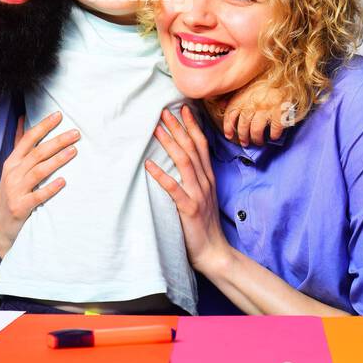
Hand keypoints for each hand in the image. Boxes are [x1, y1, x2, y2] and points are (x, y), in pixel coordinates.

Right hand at [0, 112, 79, 257]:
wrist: (0, 226)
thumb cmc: (10, 193)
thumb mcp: (11, 167)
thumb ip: (19, 144)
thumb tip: (22, 119)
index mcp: (12, 162)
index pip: (28, 139)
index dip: (43, 126)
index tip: (59, 116)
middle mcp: (12, 173)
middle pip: (37, 153)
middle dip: (57, 141)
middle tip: (75, 133)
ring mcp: (15, 190)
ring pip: (38, 171)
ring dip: (57, 160)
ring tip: (74, 151)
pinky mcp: (21, 207)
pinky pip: (38, 196)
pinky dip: (50, 188)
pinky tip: (63, 182)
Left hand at [145, 105, 229, 272]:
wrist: (214, 252)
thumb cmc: (203, 225)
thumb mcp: (203, 197)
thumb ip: (195, 179)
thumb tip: (181, 161)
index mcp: (208, 178)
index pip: (201, 145)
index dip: (192, 126)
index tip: (183, 109)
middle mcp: (205, 182)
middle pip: (192, 149)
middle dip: (178, 128)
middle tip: (164, 110)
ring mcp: (198, 195)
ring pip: (185, 163)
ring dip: (170, 144)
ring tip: (156, 129)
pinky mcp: (189, 209)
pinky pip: (174, 189)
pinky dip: (161, 175)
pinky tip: (148, 165)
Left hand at [221, 80, 296, 146]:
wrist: (287, 75)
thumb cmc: (267, 80)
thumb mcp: (248, 84)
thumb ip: (235, 95)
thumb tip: (221, 104)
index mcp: (243, 97)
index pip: (230, 115)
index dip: (228, 127)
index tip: (229, 135)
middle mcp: (252, 104)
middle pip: (243, 125)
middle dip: (243, 137)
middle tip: (245, 142)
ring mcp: (266, 109)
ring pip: (256, 130)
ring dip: (257, 138)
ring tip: (259, 141)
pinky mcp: (280, 112)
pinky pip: (275, 129)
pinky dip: (273, 135)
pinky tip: (273, 136)